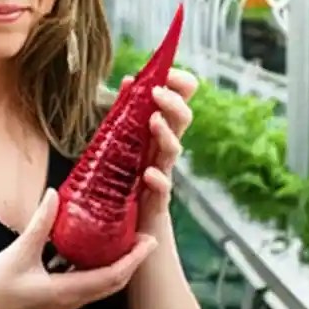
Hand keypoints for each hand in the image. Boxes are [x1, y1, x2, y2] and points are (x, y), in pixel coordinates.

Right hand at [0, 188, 157, 308]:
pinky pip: (84, 281)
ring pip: (100, 283)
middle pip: (113, 282)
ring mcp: (63, 300)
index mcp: (67, 292)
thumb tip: (55, 195)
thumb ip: (41, 223)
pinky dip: (95, 265)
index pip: (113, 276)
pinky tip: (89, 246)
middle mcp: (71, 299)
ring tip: (123, 239)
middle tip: (143, 236)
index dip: (134, 258)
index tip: (149, 240)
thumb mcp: (19, 252)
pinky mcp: (54, 296)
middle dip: (132, 261)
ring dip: (116, 263)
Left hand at [117, 68, 197, 233]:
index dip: (179, 85)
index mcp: (157, 135)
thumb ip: (127, 116)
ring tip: (154, 121)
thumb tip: (128, 80)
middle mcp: (163, 153)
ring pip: (172, 152)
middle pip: (182, 121)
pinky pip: (161, 191)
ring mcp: (162, 176)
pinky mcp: (155, 203)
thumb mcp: (126, 146)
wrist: (135, 237)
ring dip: (165, 135)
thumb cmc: (128, 186)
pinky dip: (158, 181)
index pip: (177, 103)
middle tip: (158, 91)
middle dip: (174, 103)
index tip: (170, 71)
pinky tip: (149, 174)